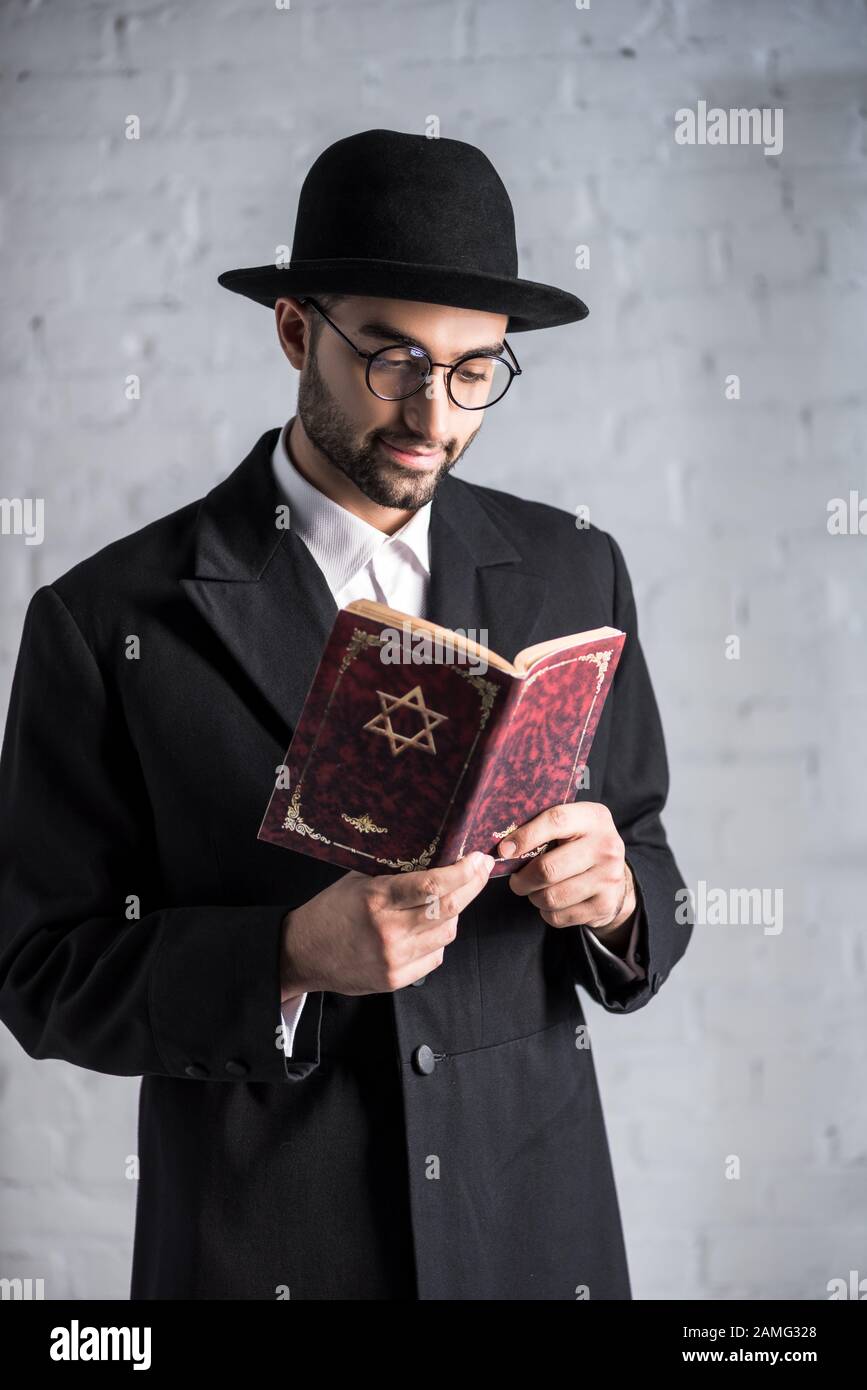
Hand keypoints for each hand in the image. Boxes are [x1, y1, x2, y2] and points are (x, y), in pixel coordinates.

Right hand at [280, 850, 495, 1000]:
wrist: (302, 953)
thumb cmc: (330, 911)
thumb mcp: (358, 881)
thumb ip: (394, 874)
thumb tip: (437, 858)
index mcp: (377, 899)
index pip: (433, 885)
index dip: (463, 872)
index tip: (478, 859)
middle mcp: (388, 930)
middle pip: (448, 908)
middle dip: (472, 886)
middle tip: (482, 870)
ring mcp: (394, 958)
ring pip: (447, 933)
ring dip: (455, 913)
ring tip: (451, 898)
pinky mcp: (396, 979)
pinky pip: (435, 956)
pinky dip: (439, 939)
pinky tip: (430, 927)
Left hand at [499, 802, 635, 937]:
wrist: (616, 878)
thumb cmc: (581, 846)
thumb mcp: (572, 825)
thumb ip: (543, 826)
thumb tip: (504, 845)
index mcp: (594, 818)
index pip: (555, 821)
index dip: (525, 836)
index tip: (504, 850)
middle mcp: (606, 847)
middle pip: (547, 868)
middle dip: (522, 879)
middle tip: (516, 880)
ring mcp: (608, 878)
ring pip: (550, 897)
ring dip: (534, 897)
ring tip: (535, 890)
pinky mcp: (604, 906)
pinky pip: (559, 917)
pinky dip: (547, 912)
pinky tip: (552, 901)